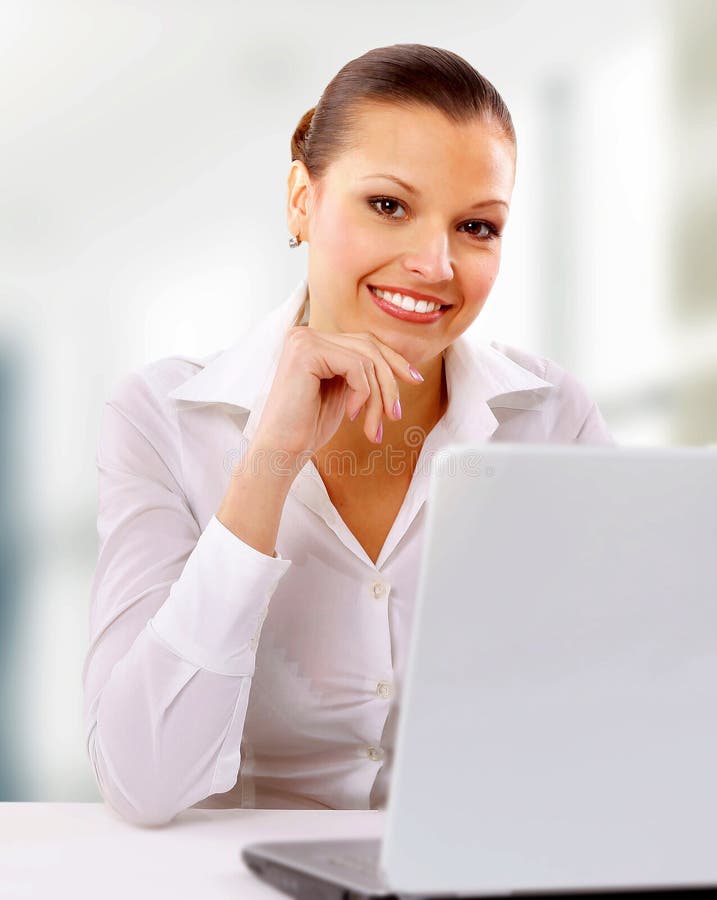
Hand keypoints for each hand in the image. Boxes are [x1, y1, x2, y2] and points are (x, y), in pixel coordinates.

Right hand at [251, 326, 422, 458]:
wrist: (280, 451)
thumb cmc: (309, 427)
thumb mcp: (343, 391)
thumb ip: (361, 371)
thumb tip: (400, 362)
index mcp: (312, 340)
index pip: (364, 341)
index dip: (393, 360)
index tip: (414, 380)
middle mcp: (305, 333)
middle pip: (369, 347)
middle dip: (389, 382)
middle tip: (395, 415)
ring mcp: (304, 339)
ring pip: (366, 359)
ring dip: (378, 396)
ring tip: (372, 426)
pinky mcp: (306, 352)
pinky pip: (356, 367)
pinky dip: (363, 394)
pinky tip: (351, 415)